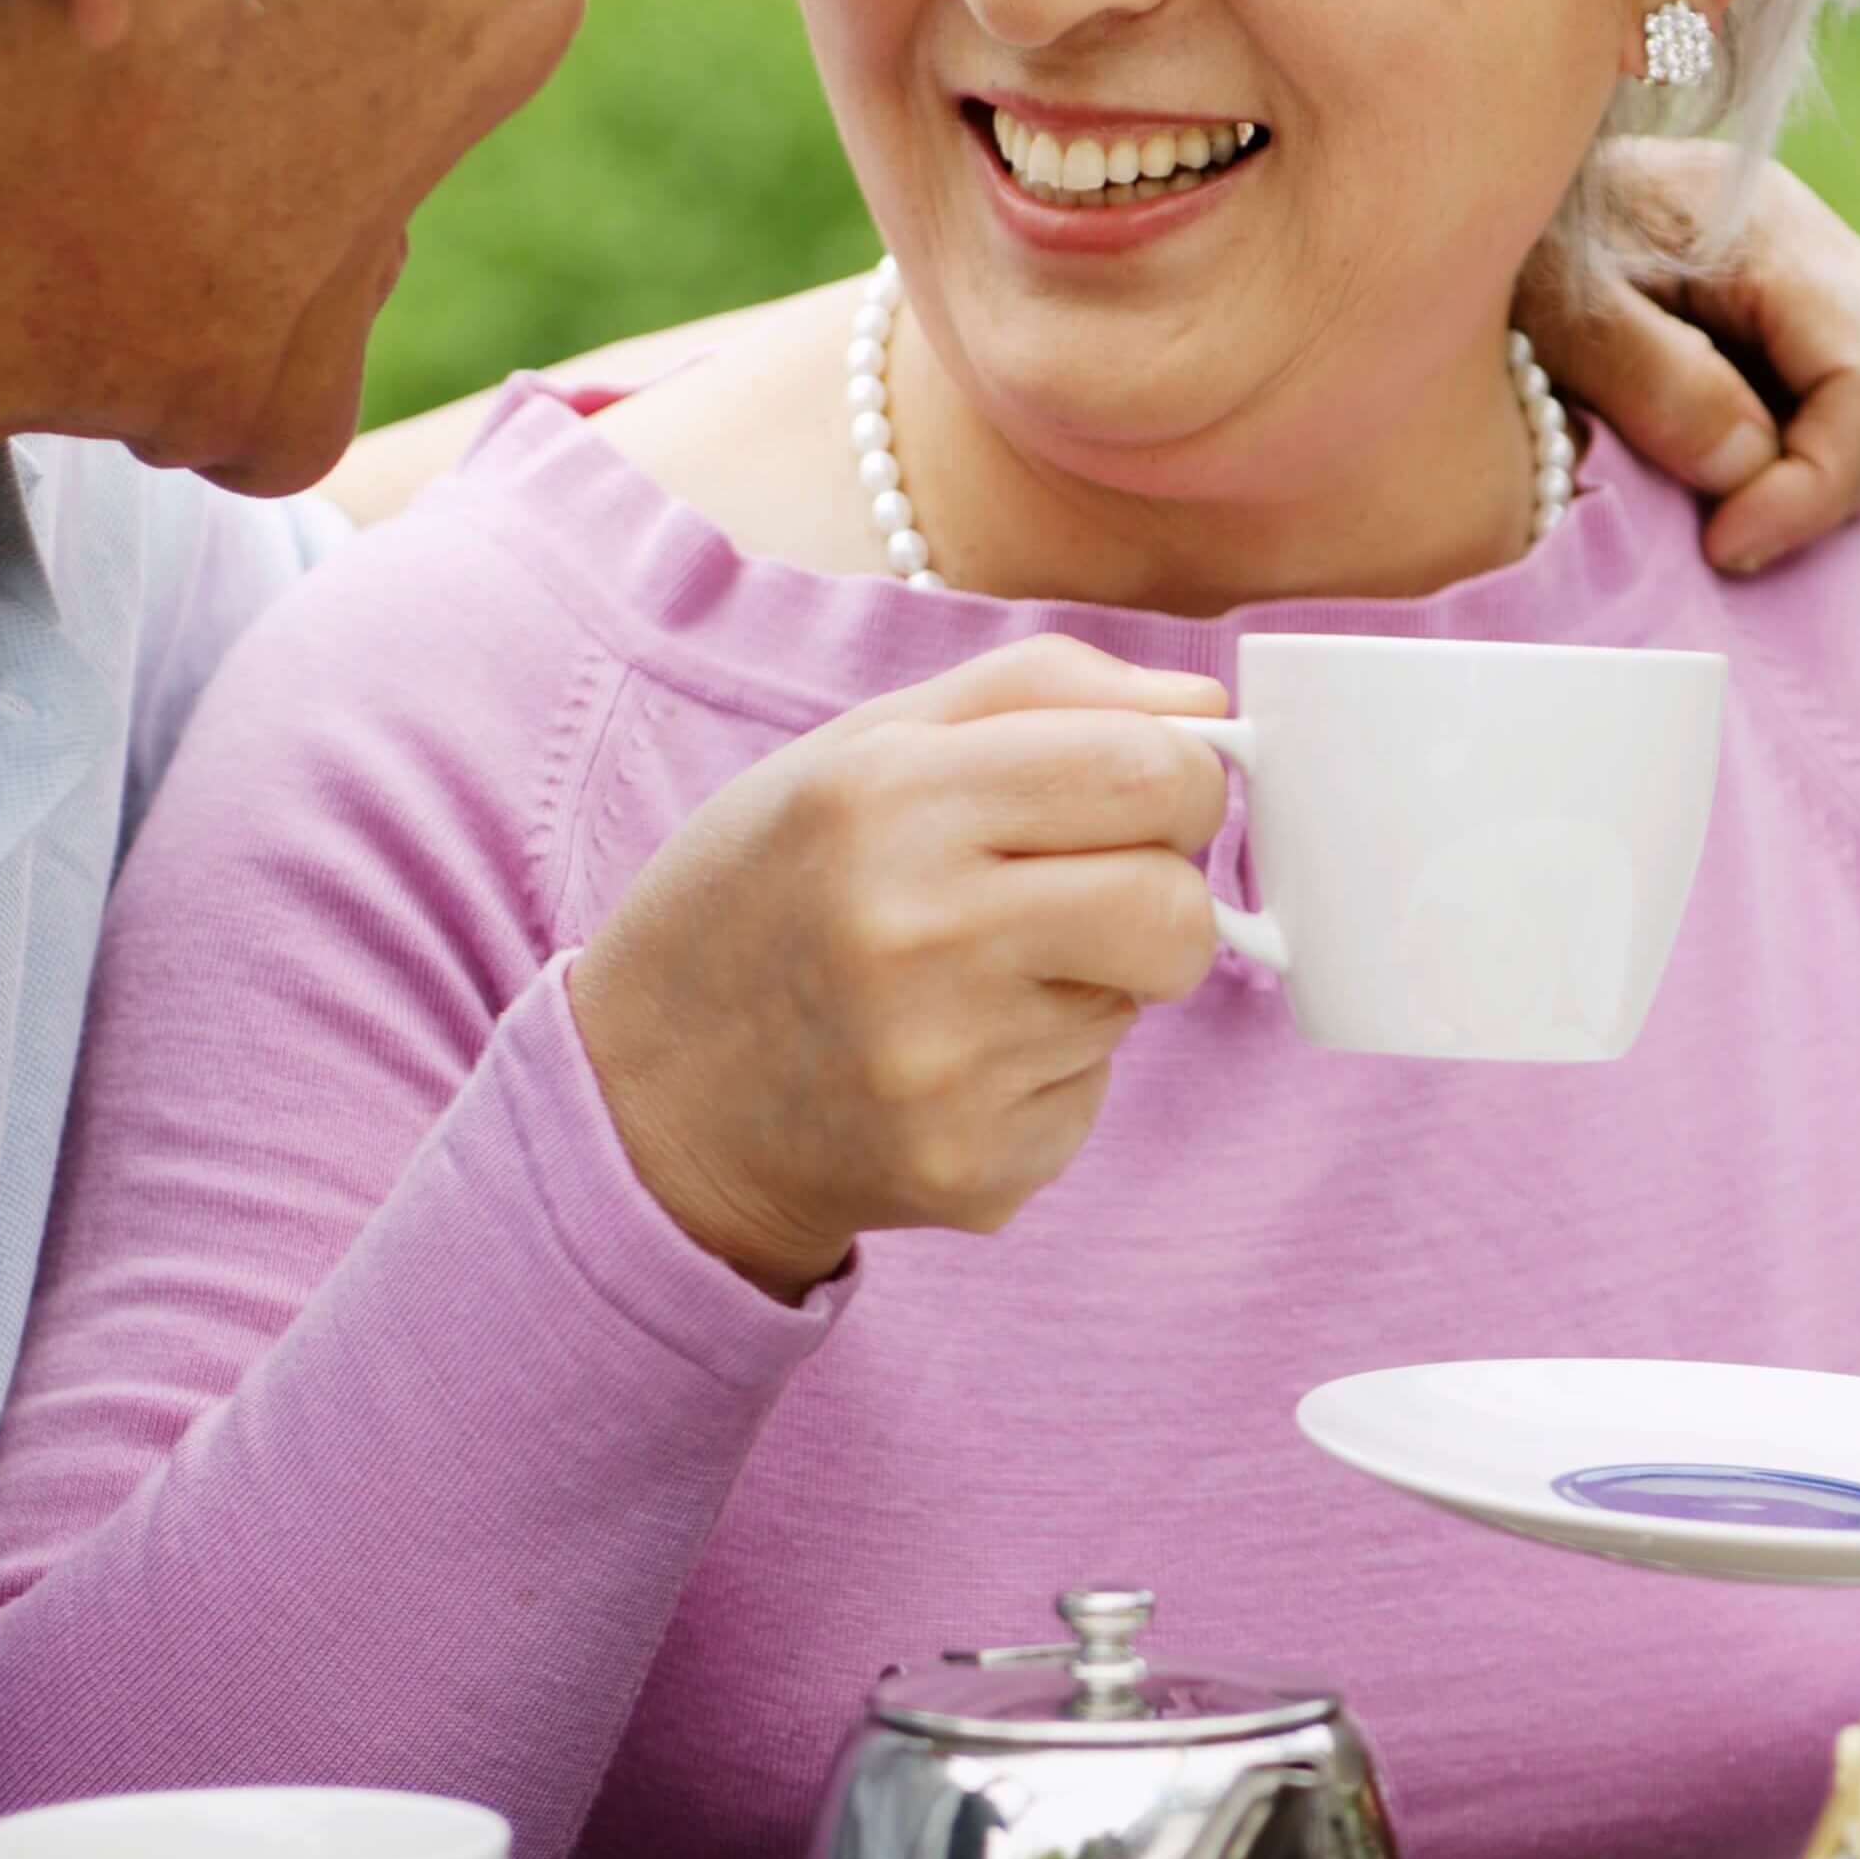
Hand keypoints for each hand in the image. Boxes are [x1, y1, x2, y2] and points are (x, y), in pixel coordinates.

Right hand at [567, 637, 1231, 1299]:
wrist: (651, 1094)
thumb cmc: (773, 890)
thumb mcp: (865, 746)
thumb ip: (1043, 691)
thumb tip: (1208, 707)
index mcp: (890, 797)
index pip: (1152, 773)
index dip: (1182, 781)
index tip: (1142, 795)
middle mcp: (918, 933)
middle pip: (1176, 907)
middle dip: (1162, 891)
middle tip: (1084, 890)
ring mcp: (946, 1066)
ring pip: (1140, 1002)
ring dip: (1092, 979)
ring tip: (969, 976)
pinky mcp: (972, 1167)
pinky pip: (1093, 1096)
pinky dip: (1046, 1070)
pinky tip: (949, 1056)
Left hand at [1517, 143, 1859, 574]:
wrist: (1472, 193)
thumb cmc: (1504, 251)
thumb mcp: (1552, 312)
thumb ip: (1652, 381)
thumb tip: (1752, 466)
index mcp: (1759, 224)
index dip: (1817, 482)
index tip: (1726, 544)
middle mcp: (1817, 235)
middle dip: (1846, 478)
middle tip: (1734, 529)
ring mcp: (1831, 266)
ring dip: (1858, 464)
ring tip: (1747, 501)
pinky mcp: (1823, 305)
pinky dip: (1847, 446)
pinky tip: (1756, 464)